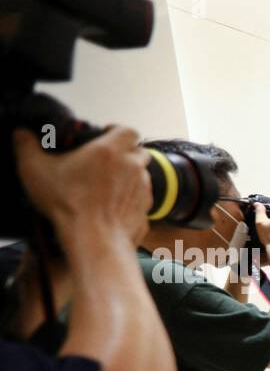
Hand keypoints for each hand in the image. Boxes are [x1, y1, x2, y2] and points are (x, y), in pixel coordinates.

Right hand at [13, 125, 150, 245]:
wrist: (94, 239)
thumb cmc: (68, 204)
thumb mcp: (35, 168)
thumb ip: (26, 145)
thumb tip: (22, 134)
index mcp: (111, 151)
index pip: (129, 130)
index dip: (118, 131)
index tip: (106, 135)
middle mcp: (133, 168)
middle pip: (139, 152)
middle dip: (125, 153)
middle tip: (105, 162)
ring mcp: (143, 191)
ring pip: (142, 176)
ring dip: (129, 177)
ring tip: (107, 185)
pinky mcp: (145, 212)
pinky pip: (141, 201)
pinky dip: (131, 200)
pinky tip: (112, 205)